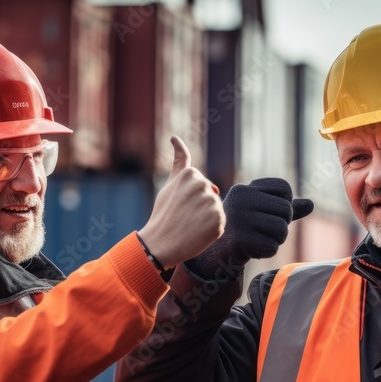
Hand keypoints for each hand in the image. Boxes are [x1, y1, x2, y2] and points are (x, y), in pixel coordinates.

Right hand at [138, 136, 224, 269]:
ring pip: (215, 208)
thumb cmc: (164, 214)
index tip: (178, 205)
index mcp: (190, 174)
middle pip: (210, 194)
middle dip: (200, 206)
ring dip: (206, 217)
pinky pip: (220, 222)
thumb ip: (179, 161)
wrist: (160, 244)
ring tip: (190, 225)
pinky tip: (198, 233)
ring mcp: (211, 202)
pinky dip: (211, 229)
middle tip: (184, 217)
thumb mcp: (170, 184)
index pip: (200, 184)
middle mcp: (203, 185)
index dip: (190, 197)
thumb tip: (175, 137)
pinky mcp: (219, 219)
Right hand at [186, 177, 313, 278]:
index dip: (285, 202)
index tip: (270, 212)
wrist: (215, 254)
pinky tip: (252, 250)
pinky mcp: (239, 240)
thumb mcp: (262, 213)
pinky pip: (272, 247)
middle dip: (282, 224)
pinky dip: (266, 252)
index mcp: (245, 190)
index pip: (284, 187)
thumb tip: (311, 204)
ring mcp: (238, 219)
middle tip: (264, 231)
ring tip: (259, 240)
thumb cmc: (242, 230)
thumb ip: (285, 208)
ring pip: (282, 229)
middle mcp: (240, 200)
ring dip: (276, 240)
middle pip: (286, 209)